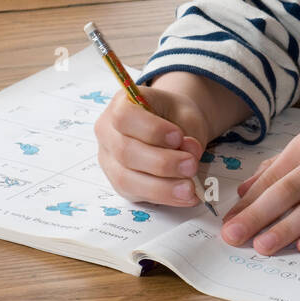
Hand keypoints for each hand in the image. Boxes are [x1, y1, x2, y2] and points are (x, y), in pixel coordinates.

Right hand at [95, 73, 247, 209]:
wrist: (172, 128)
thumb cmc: (174, 117)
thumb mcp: (186, 115)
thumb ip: (189, 131)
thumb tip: (190, 152)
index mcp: (121, 103)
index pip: (125, 116)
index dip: (151, 129)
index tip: (178, 137)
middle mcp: (108, 132)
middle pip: (125, 151)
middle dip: (162, 162)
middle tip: (191, 165)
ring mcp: (110, 160)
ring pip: (126, 178)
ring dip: (161, 186)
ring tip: (189, 188)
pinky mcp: (119, 182)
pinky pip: (135, 193)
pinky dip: (163, 196)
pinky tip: (184, 197)